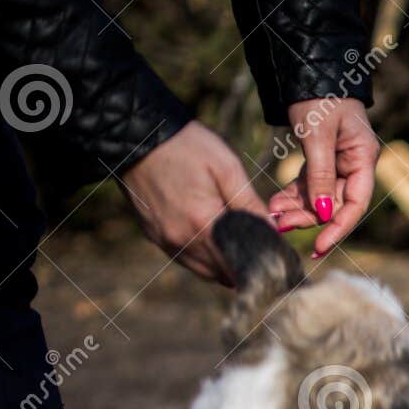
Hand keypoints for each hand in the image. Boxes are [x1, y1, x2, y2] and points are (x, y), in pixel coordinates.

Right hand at [118, 122, 269, 284]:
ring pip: (204, 271)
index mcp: (203, 224)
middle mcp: (182, 240)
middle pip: (223, 274)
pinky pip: (185, 259)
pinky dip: (203, 258)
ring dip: (223, 266)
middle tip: (260, 254)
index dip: (259, 266)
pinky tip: (214, 243)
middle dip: (243, 268)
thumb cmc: (186, 146)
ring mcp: (165, 240)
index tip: (273, 259)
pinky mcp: (153, 235)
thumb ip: (250, 203)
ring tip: (240, 251)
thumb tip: (273, 230)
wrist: (135, 134)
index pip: (239, 264)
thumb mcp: (226, 168)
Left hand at [268, 98, 379, 257]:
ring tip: (273, 215)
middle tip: (281, 226)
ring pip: (320, 196)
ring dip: (297, 208)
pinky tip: (276, 203)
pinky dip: (293, 194)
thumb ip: (321, 176)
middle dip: (308, 218)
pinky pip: (309, 184)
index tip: (319, 246)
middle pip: (335, 203)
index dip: (338, 228)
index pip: (356, 204)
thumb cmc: (318, 98)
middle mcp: (355, 164)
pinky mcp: (322, 158)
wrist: (308, 68)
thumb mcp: (317, 137)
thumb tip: (325, 214)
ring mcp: (339, 162)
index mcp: (364, 159)